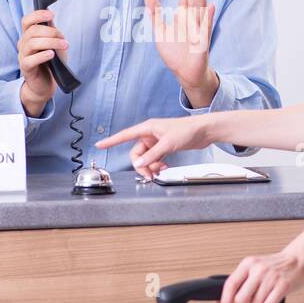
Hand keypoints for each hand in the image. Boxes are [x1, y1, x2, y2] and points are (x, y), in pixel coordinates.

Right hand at [17, 8, 68, 112]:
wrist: (46, 84)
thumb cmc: (51, 64)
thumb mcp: (54, 45)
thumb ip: (51, 32)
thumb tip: (50, 17)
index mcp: (28, 36)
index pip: (27, 20)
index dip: (38, 15)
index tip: (52, 14)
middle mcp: (23, 44)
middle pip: (31, 31)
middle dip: (50, 31)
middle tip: (63, 38)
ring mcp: (22, 56)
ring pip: (31, 43)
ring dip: (50, 42)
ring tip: (64, 45)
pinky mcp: (25, 68)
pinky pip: (30, 60)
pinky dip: (42, 55)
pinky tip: (52, 54)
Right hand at [94, 115, 211, 177]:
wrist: (204, 131)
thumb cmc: (188, 130)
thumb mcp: (168, 144)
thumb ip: (152, 155)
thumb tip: (138, 164)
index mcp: (148, 128)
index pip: (125, 135)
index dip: (111, 141)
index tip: (100, 144)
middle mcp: (150, 134)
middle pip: (137, 153)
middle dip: (141, 165)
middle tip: (149, 174)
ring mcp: (157, 141)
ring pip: (146, 158)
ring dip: (151, 166)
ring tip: (160, 170)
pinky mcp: (164, 147)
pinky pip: (154, 158)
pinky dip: (157, 165)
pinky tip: (164, 167)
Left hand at [146, 0, 214, 97]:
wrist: (185, 73)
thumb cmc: (175, 52)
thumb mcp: (160, 31)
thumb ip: (155, 14)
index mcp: (184, 15)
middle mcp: (193, 19)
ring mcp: (199, 29)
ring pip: (200, 8)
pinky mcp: (202, 42)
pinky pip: (205, 28)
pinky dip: (208, 17)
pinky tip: (211, 6)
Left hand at [219, 248, 303, 302]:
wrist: (298, 260)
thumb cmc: (275, 266)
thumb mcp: (254, 268)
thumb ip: (239, 283)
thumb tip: (220, 302)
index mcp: (248, 263)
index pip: (230, 284)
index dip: (225, 300)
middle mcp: (258, 269)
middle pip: (241, 298)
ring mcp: (271, 278)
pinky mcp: (283, 286)